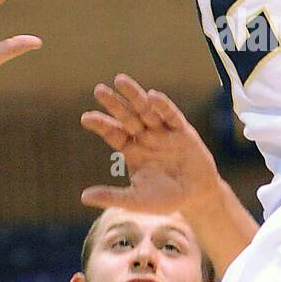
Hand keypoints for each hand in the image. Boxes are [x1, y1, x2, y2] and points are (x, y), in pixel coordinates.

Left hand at [81, 75, 219, 215]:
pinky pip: (171, 116)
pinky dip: (163, 106)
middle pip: (127, 117)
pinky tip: (152, 96)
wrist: (197, 197)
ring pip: (146, 110)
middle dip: (114, 104)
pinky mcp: (183, 131)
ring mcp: (164, 132)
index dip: (101, 125)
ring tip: (120, 80)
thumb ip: (113, 196)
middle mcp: (146, 137)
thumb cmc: (166, 199)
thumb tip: (83, 197)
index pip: (114, 134)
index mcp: (133, 151)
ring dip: (134, 96)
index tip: (86, 118)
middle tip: (98, 90)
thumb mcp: (136, 200)